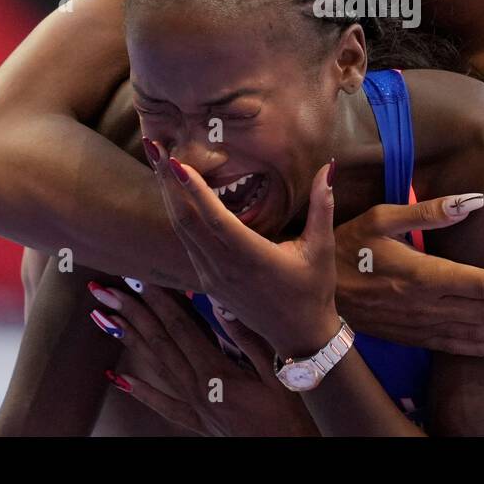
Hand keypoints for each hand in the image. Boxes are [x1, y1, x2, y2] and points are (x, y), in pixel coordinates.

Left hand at [90, 283, 318, 435]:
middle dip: (132, 313)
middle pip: (159, 342)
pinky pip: (163, 404)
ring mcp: (193, 405)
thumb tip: (223, 304)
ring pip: (156, 366)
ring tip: (105, 318)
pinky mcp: (196, 420)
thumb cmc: (285, 412)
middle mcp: (196, 387)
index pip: (180, 327)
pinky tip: (119, 379)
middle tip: (107, 290)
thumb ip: (247, 338)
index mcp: (215, 372)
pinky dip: (140, 390)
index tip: (140, 278)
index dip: (159, 300)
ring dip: (130, 339)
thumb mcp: (274, 371)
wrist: (284, 451)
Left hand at [149, 141, 340, 355]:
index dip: (193, 190)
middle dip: (168, 182)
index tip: (175, 161)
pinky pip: (187, 244)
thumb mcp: (321, 248)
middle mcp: (225, 268)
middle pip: (186, 221)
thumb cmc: (313, 289)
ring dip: (168, 196)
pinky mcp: (208, 282)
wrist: (299, 336)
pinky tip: (172, 194)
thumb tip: (329, 167)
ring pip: (182, 232)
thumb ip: (322, 205)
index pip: (215, 219)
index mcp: (252, 258)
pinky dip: (178, 215)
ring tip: (156, 162)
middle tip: (153, 147)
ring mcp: (212, 277)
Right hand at [332, 195, 483, 355]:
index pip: (482, 284)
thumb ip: (428, 211)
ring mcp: (421, 326)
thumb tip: (474, 200)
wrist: (312, 294)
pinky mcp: (415, 337)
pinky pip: (460, 347)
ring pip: (481, 334)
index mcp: (421, 274)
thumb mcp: (380, 217)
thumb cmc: (345, 248)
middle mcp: (426, 306)